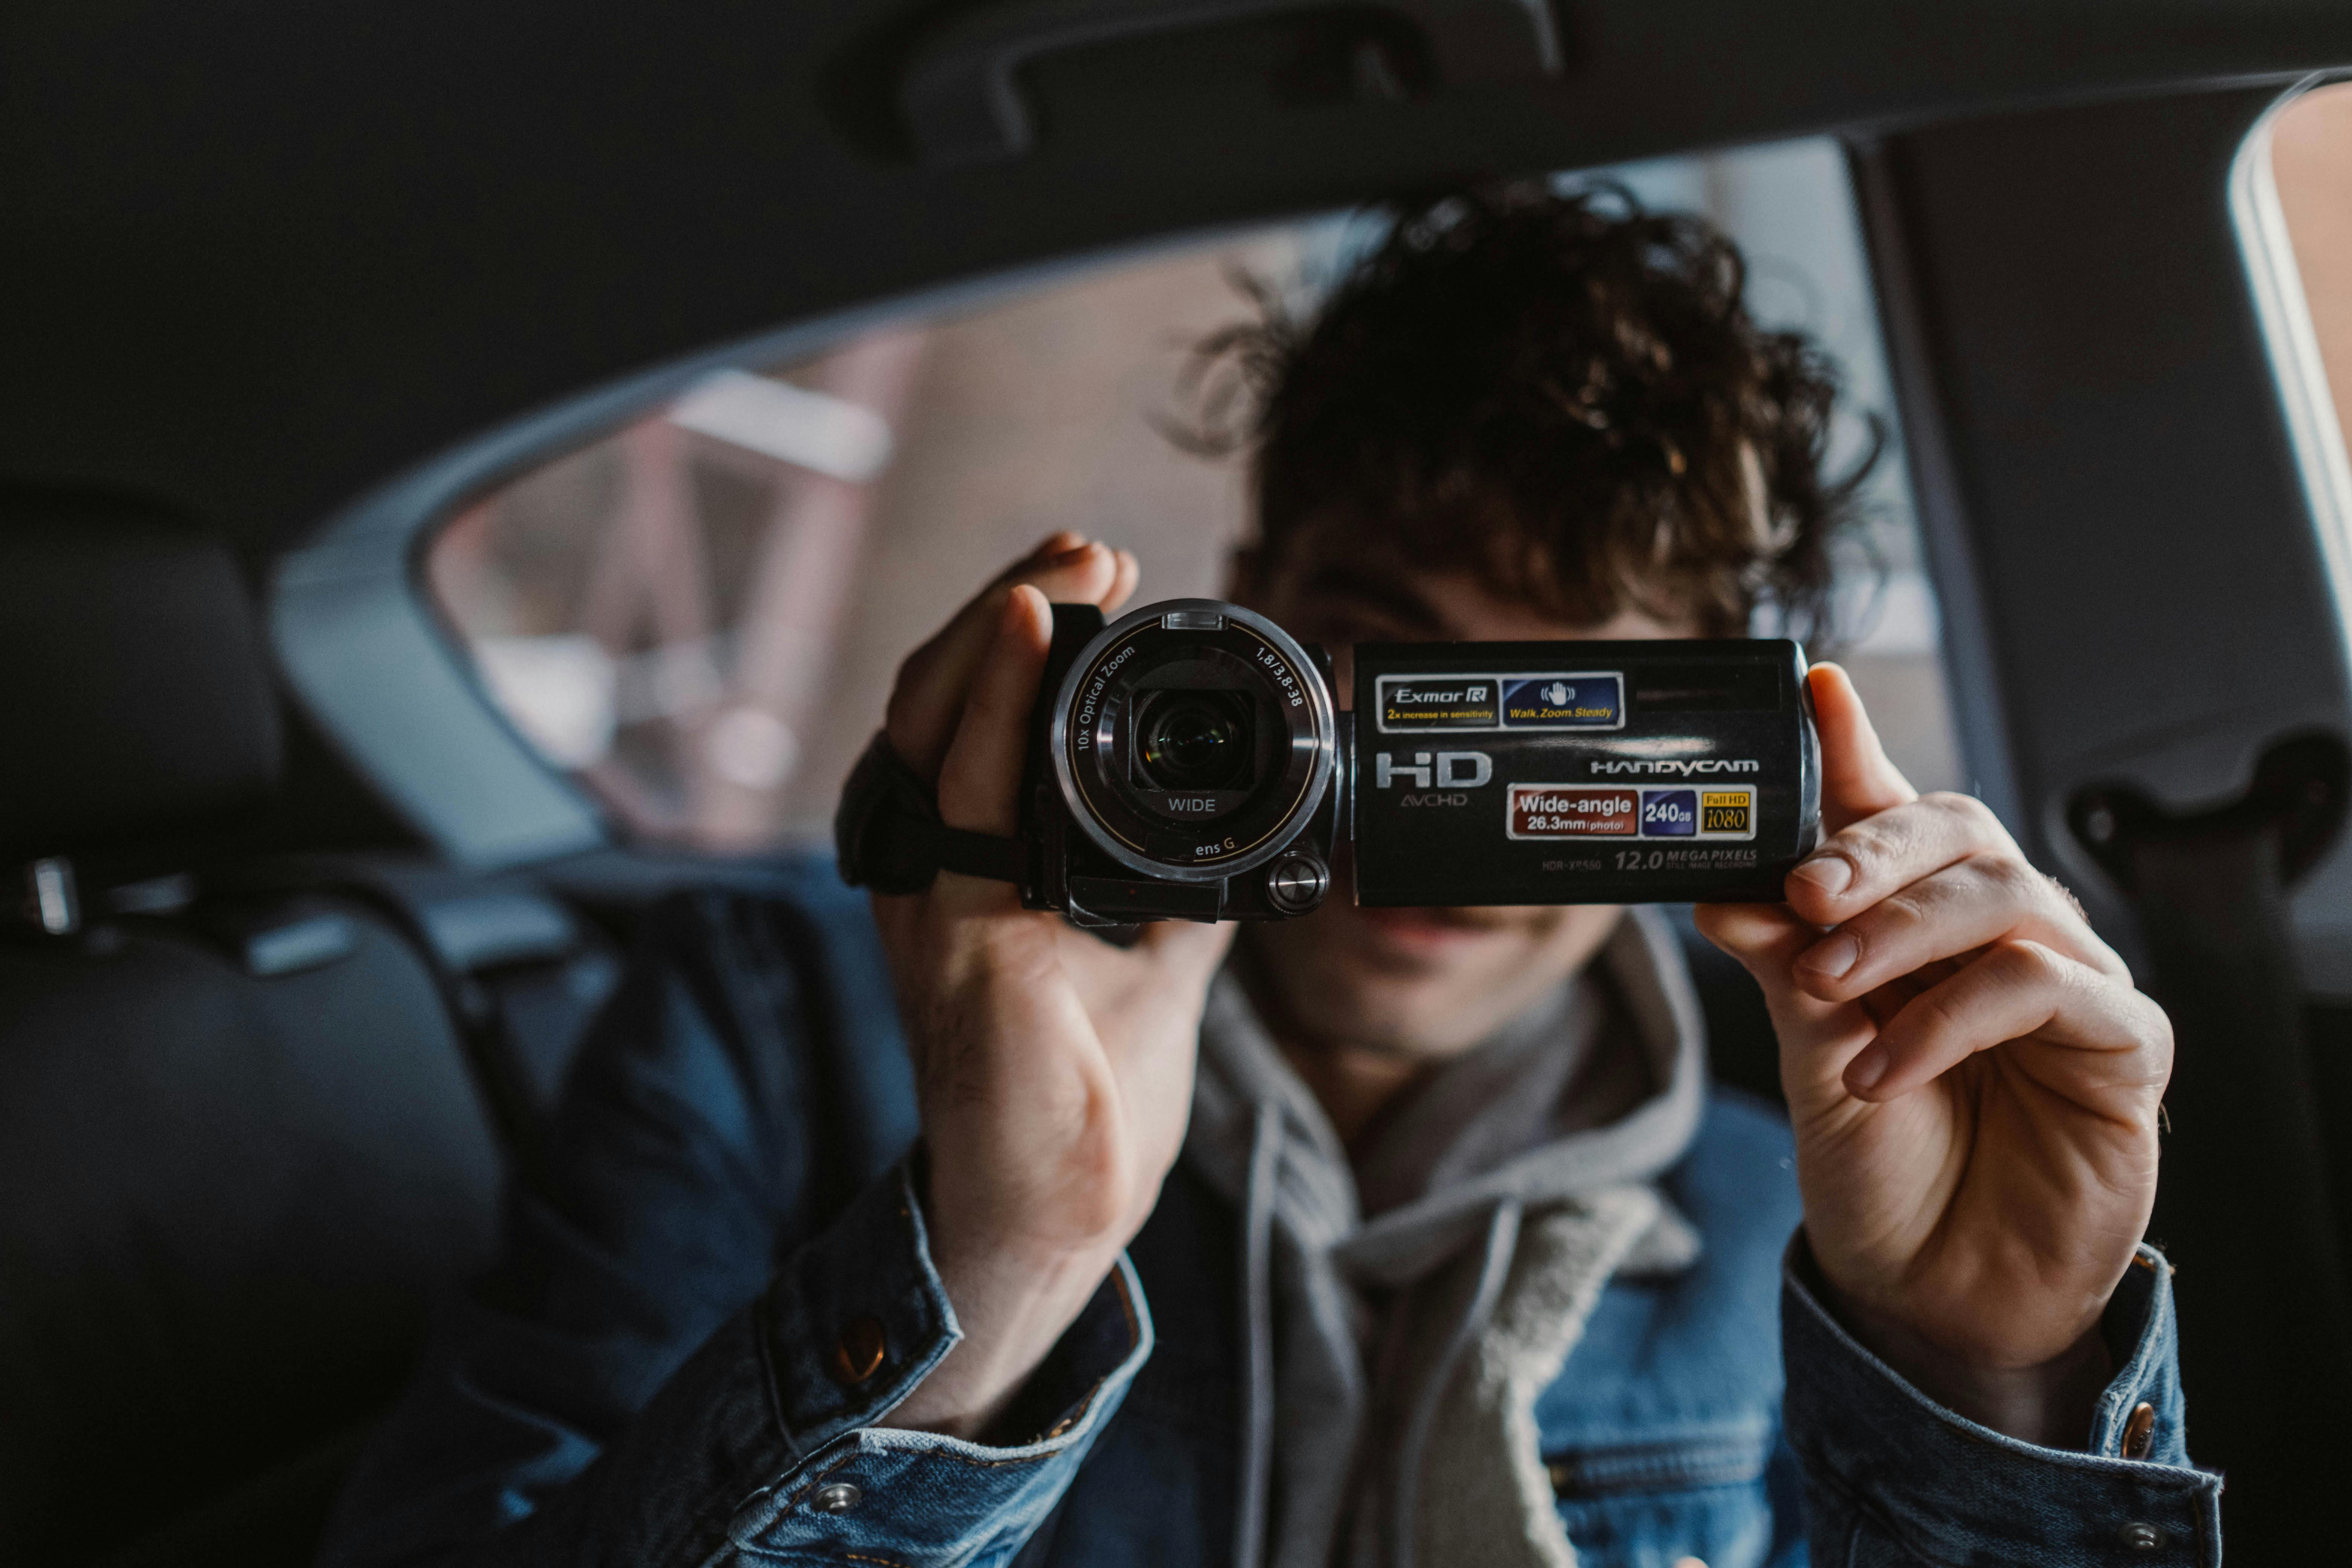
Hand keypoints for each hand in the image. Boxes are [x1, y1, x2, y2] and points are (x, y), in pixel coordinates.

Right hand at [871, 534, 1233, 1437]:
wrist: (1059, 1199)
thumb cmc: (1086, 1084)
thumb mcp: (1155, 949)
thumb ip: (1180, 875)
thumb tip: (1252, 817)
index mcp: (971, 862)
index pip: (983, 717)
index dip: (1030, 637)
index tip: (1104, 579)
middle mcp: (932, 866)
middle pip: (948, 696)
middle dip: (1015, 605)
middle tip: (1091, 552)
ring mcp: (931, 898)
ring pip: (938, 721)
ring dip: (999, 627)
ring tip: (1065, 566)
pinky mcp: (952, 935)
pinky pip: (966, 792)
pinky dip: (990, 702)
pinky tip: (1019, 629)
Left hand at [1696, 664, 2170, 1445]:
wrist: (1928, 1288)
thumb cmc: (1878, 1165)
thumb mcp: (1808, 1053)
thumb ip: (1784, 965)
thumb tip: (1724, 892)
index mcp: (1916, 922)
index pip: (1887, 812)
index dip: (1852, 747)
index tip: (1813, 689)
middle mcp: (1998, 933)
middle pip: (1956, 831)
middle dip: (1871, 850)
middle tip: (1803, 895)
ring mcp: (2070, 980)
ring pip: (2001, 895)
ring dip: (1901, 936)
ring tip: (1829, 994)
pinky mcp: (2122, 1042)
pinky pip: (2045, 986)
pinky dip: (1951, 1019)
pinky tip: (1884, 1070)